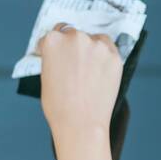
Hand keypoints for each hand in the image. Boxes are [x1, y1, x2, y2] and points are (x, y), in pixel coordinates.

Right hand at [37, 24, 122, 149]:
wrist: (81, 124)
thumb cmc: (59, 107)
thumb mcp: (46, 77)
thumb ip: (54, 59)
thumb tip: (62, 55)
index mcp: (53, 40)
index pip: (54, 35)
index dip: (55, 48)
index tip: (58, 56)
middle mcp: (75, 37)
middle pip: (73, 35)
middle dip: (73, 49)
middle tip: (75, 67)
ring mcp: (96, 45)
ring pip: (93, 39)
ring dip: (91, 50)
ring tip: (89, 72)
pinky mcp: (114, 56)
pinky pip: (109, 49)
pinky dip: (105, 56)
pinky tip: (100, 72)